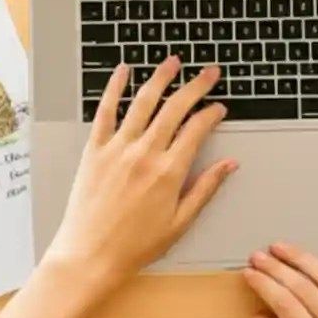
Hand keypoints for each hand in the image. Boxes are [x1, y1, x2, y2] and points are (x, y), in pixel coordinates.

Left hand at [44, 56, 236, 291]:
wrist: (89, 256)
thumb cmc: (134, 246)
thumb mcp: (180, 222)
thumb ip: (205, 188)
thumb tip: (228, 165)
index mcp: (169, 172)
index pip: (197, 130)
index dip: (211, 114)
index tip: (219, 108)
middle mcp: (144, 154)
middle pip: (175, 108)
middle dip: (196, 86)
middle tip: (209, 73)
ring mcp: (117, 149)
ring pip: (143, 102)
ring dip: (161, 77)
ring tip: (173, 62)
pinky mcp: (94, 150)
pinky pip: (105, 111)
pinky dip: (115, 88)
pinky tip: (123, 71)